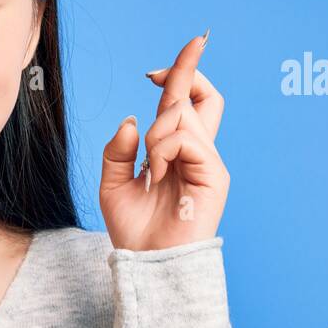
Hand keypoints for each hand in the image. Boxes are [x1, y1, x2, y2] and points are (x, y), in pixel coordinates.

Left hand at [99, 31, 229, 250]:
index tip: (153, 71)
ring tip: (149, 166)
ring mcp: (207, 162)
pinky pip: (185, 139)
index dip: (176, 79)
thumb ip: (118, 151)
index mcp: (173, 153)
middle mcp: (195, 153)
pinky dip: (164, 150)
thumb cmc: (133, 230)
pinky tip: (157, 174)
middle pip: (203, 97)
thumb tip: (132, 121)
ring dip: (156, 133)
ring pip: (183, 115)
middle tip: (163, 65)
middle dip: (186, 70)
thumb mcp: (113, 183)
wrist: (146, 262)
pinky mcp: (215, 174)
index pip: (182, 105)